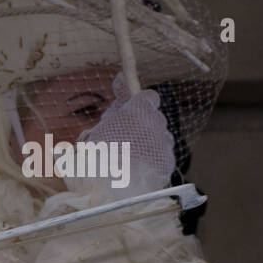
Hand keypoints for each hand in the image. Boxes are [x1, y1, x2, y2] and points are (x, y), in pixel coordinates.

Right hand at [76, 73, 175, 196]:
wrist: (103, 187)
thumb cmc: (95, 153)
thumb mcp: (101, 122)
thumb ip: (118, 99)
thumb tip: (122, 75)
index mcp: (137, 111)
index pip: (149, 97)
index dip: (138, 105)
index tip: (128, 113)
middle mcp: (155, 123)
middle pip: (156, 118)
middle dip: (143, 126)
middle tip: (125, 139)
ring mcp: (163, 143)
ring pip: (162, 136)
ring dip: (151, 142)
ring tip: (132, 156)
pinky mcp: (167, 162)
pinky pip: (163, 154)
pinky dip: (154, 159)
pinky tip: (139, 167)